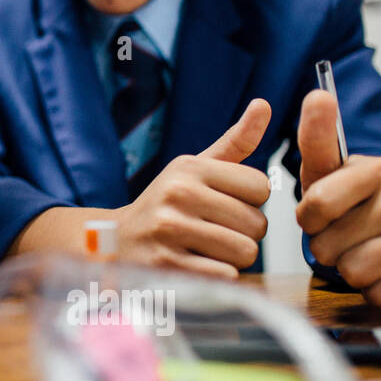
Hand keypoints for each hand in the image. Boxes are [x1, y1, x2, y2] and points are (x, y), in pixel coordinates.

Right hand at [114, 98, 272, 277]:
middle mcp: (178, 194)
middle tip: (215, 231)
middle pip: (257, 223)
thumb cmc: (167, 204)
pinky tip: (196, 264)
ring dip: (233, 257)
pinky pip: (226, 275)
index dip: (250, 201)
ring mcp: (170, 230)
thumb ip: (235, 142)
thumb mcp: (194, 169)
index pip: (261, 186)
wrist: (117, 242)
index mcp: (189, 168)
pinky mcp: (167, 265)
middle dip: (244, 233)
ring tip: (207, 249)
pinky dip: (219, 276)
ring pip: (245, 251)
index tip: (225, 204)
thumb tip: (264, 104)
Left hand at [296, 90, 380, 307]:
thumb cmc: (350, 198)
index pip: (316, 205)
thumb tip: (318, 94)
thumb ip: (316, 135)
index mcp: (377, 169)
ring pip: (354, 272)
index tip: (318, 212)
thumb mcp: (325, 169)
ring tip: (358, 249)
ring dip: (347, 268)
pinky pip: (380, 294)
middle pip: (329, 246)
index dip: (308, 218)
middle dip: (326, 245)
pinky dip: (372, 288)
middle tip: (341, 234)